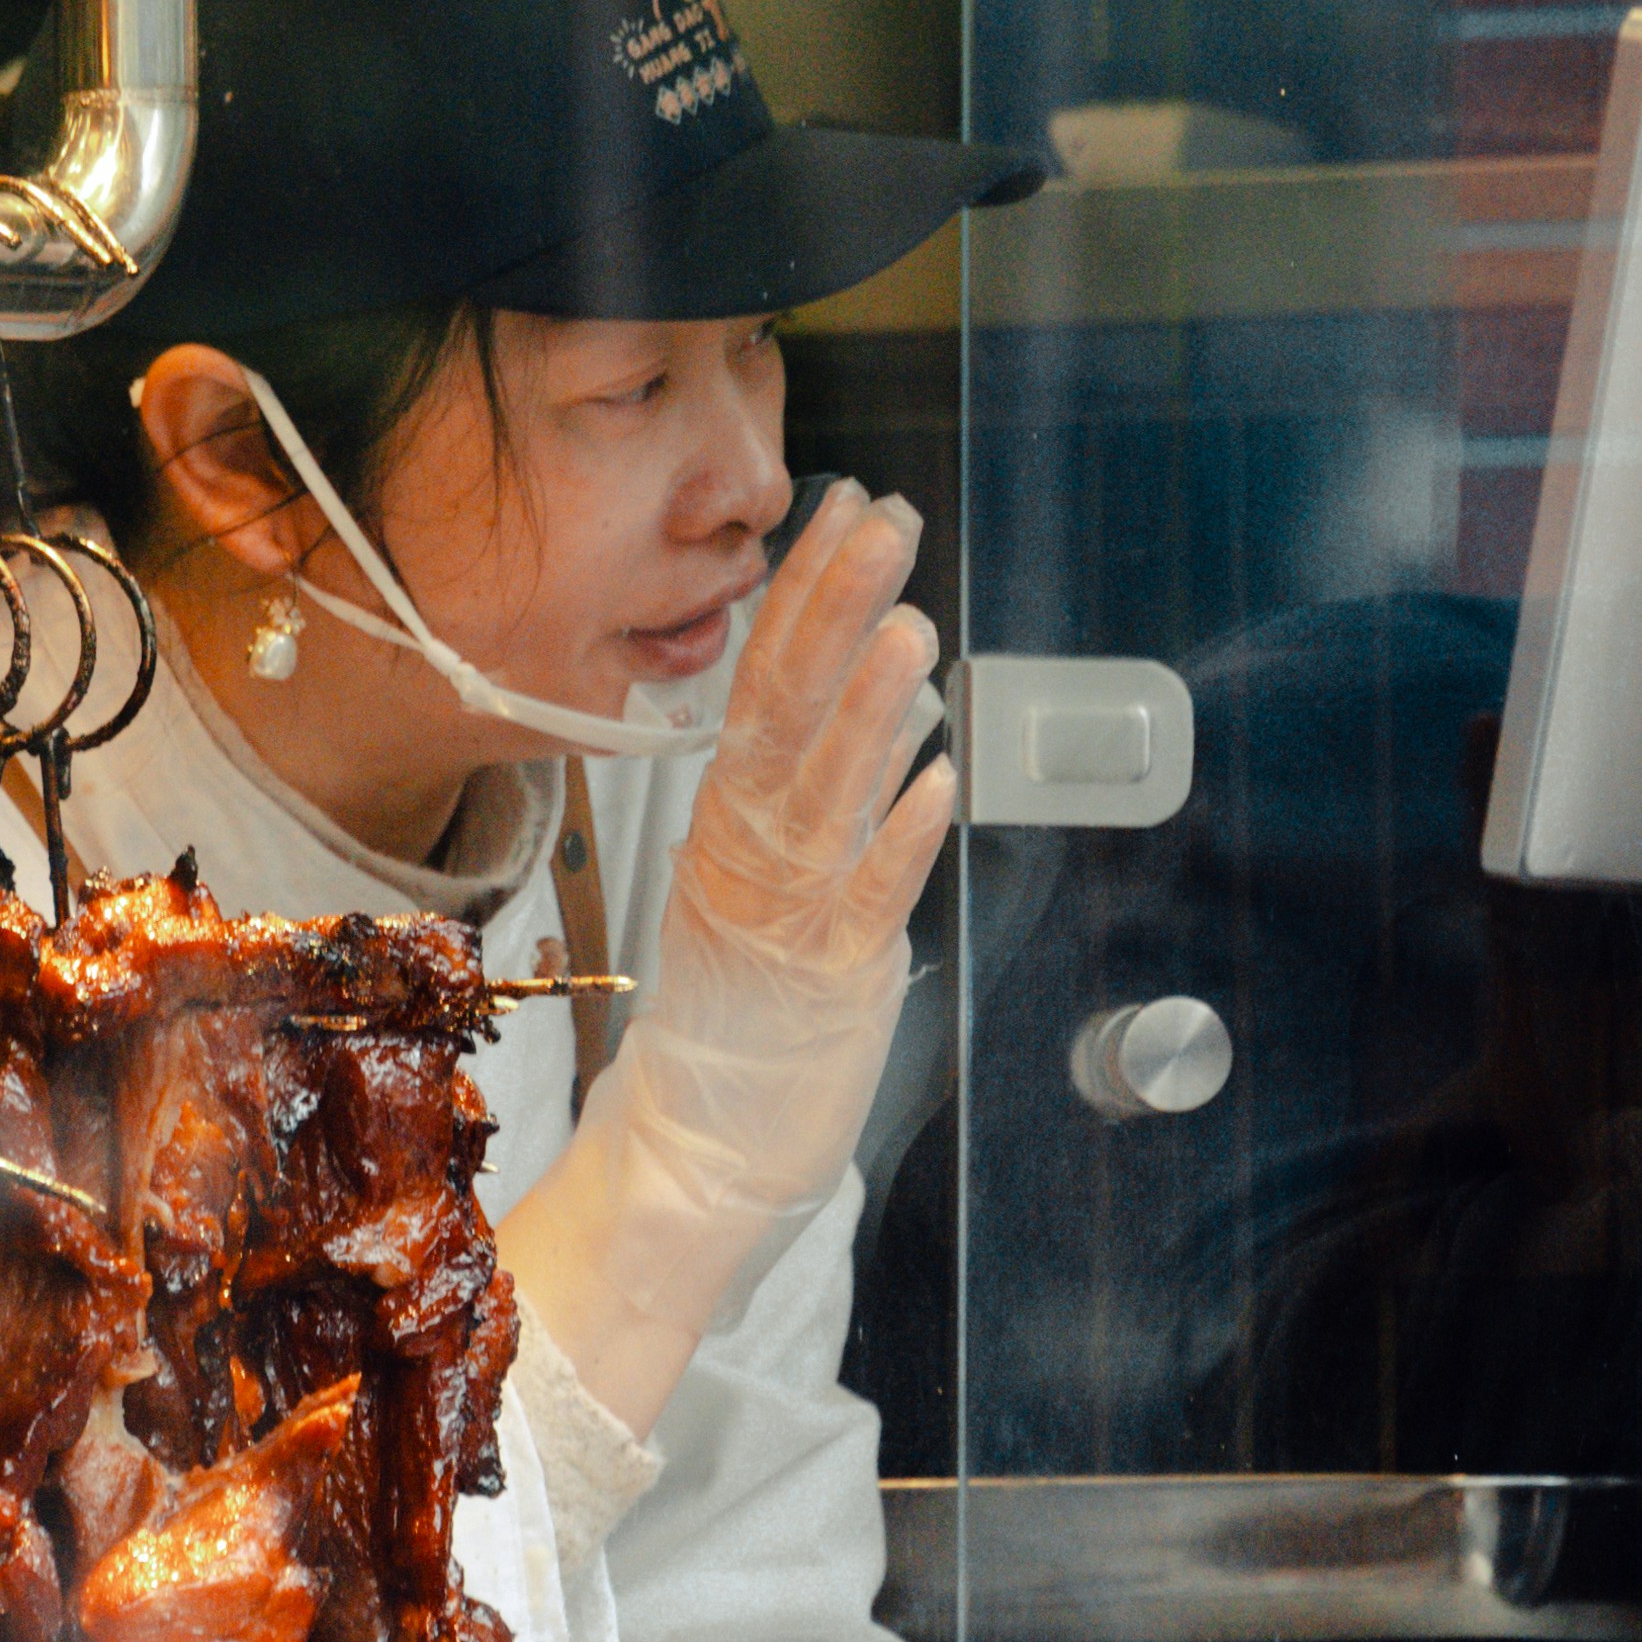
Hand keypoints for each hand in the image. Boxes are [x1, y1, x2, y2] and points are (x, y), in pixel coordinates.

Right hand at [493, 483, 950, 1434]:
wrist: (702, 1137)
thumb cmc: (747, 1001)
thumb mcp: (775, 868)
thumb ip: (821, 777)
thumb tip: (884, 683)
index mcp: (735, 809)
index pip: (770, 672)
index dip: (810, 586)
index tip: (850, 503)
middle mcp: (749, 843)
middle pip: (789, 707)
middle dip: (838, 610)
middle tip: (884, 523)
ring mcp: (786, 905)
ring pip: (825, 790)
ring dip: (869, 707)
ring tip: (912, 630)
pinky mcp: (827, 974)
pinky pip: (867, 895)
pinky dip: (901, 837)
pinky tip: (939, 782)